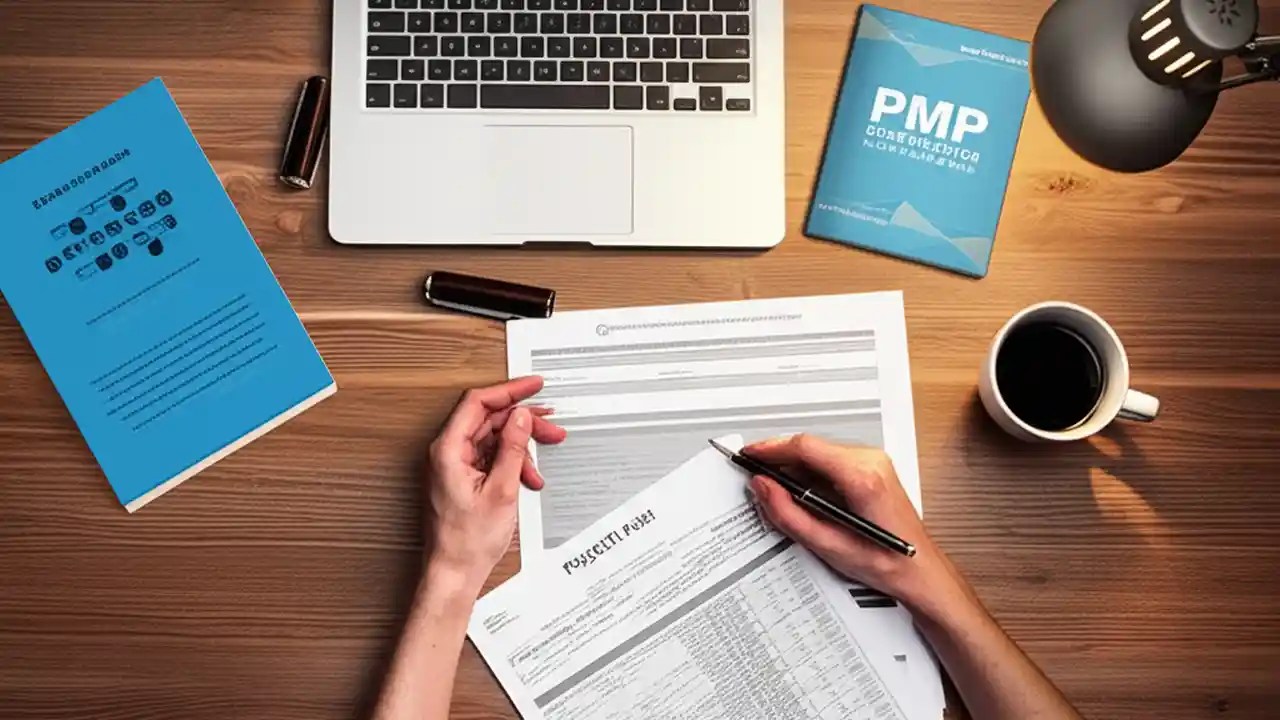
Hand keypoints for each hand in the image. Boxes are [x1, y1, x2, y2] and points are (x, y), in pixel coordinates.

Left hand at [423, 376, 566, 595]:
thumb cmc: (467, 541)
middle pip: (488, 420)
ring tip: (541, 460)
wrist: (453, 572)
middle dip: (522, 422)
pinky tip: (526, 477)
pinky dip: (510, 463)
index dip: (509, 390)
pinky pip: (489, 458)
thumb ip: (511, 448)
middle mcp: (446, 453)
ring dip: (519, 446)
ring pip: (491, 439)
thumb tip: (520, 417)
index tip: (533, 385)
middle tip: (550, 425)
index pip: (478, 402)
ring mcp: (453, 465)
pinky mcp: (461, 478)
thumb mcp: (501, 489)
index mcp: (448, 450)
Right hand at [745, 434, 977, 618]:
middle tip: (756, 477)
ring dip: (794, 467)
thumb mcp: (828, 545)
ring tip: (775, 490)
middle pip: (810, 447)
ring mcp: (874, 462)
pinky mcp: (873, 468)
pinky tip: (800, 492)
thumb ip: (789, 514)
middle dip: (779, 460)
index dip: (770, 449)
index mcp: (862, 477)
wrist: (920, 571)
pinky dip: (810, 472)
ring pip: (819, 452)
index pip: (805, 447)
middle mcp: (871, 462)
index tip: (749, 455)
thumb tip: (764, 488)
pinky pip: (831, 460)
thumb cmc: (888, 563)